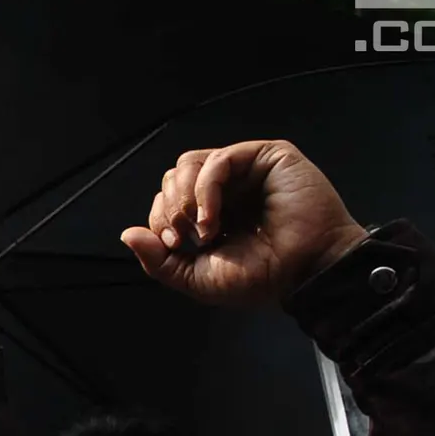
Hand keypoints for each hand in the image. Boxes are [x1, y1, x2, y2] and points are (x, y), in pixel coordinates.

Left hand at [122, 141, 369, 307]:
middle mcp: (227, 189)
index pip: (167, 198)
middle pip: (173, 177)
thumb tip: (127, 234)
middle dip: (169, 208)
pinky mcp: (266, 157)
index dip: (159, 217)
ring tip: (201, 229)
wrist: (307, 273)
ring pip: (189, 163)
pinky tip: (211, 217)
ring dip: (184, 197)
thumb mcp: (199, 277)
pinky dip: (205, 189)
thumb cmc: (264, 278)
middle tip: (184, 237)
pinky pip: (217, 160)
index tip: (171, 244)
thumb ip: (159, 260)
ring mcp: (246, 171)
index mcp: (211, 213)